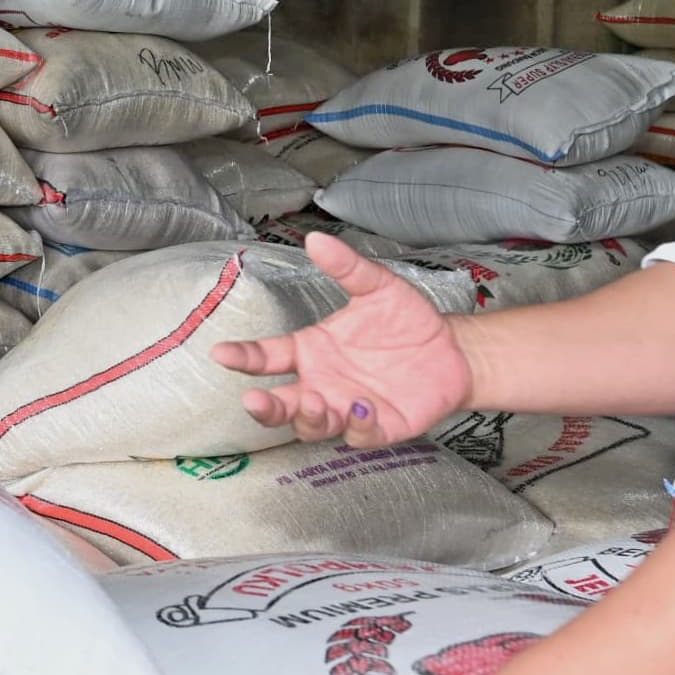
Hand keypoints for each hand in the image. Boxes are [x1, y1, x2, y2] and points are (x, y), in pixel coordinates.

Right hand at [211, 233, 474, 444]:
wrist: (452, 350)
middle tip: (254, 399)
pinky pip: (360, 435)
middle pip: (281, 404)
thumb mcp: (378, 287)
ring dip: (308, 418)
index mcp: (312, 350)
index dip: (244, 357)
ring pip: (313, 426)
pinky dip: (357, 425)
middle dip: (265, 407)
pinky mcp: (378, 428)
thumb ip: (347, 267)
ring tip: (316, 400)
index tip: (222, 352)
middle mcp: (322, 384)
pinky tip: (362, 406)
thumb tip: (315, 239)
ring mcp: (347, 408)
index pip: (268, 357)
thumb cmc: (407, 321)